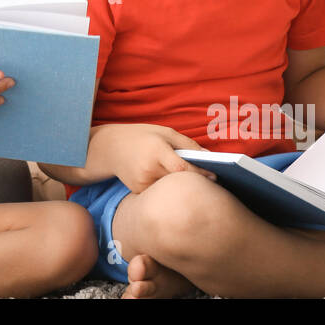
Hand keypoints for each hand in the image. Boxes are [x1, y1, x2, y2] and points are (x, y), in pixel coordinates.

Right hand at [97, 124, 217, 194]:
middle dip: (195, 182)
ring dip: (182, 186)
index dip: (200, 174)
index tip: (215, 176)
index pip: (181, 168)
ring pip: (171, 189)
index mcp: (156, 151)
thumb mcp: (165, 132)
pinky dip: (169, 188)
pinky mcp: (138, 191)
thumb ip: (188, 144)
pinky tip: (169, 181)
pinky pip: (160, 192)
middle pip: (179, 182)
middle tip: (210, 181)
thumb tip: (210, 158)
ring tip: (191, 181)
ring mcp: (142, 183)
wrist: (109, 147)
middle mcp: (148, 169)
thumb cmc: (142, 136)